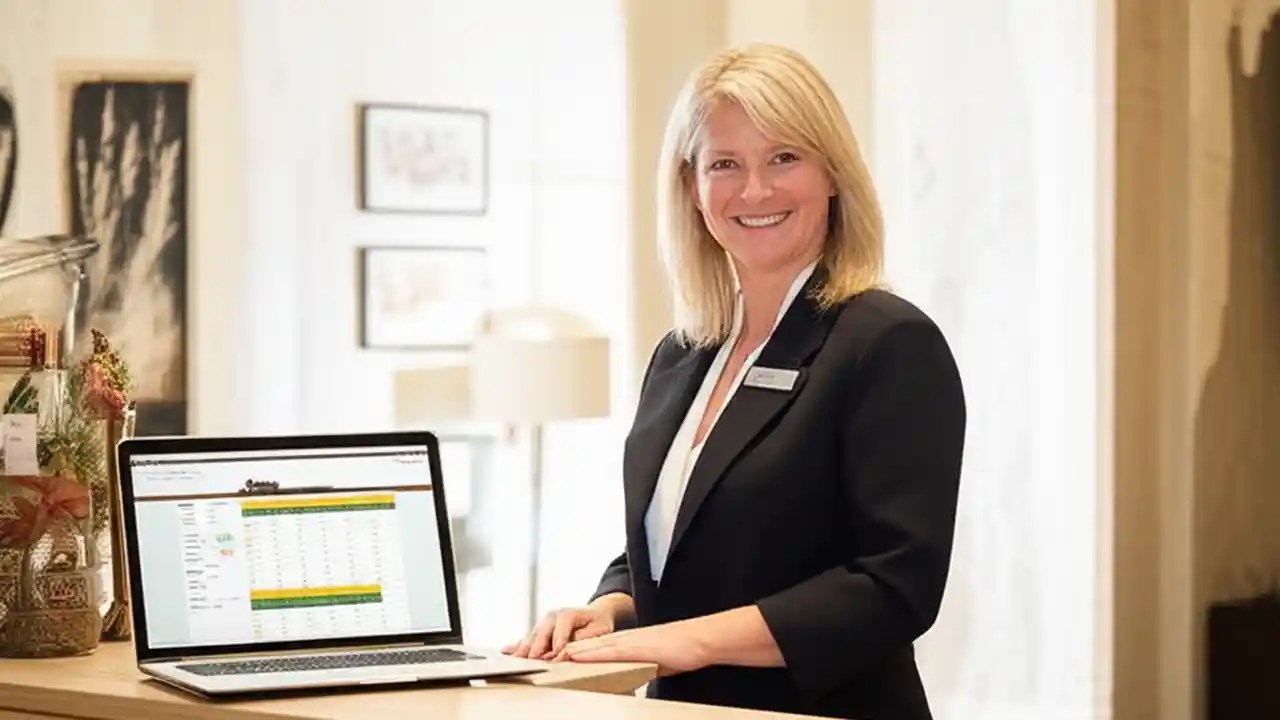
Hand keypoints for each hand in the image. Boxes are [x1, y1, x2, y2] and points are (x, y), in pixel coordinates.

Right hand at [502, 606, 614, 659]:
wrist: (596, 613)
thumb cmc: (598, 623)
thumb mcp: (598, 632)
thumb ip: (581, 641)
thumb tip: (564, 652)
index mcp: (567, 614)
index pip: (559, 635)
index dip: (557, 649)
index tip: (553, 661)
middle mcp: (553, 616)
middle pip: (541, 636)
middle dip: (535, 650)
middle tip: (526, 664)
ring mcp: (545, 622)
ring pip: (532, 638)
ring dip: (523, 650)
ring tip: (513, 661)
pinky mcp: (541, 629)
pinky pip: (528, 638)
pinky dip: (518, 645)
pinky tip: (506, 650)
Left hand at [562, 620, 709, 675]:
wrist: (700, 640)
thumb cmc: (682, 651)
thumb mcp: (656, 661)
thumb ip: (640, 667)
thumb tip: (632, 677)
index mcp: (628, 642)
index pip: (596, 647)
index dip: (575, 652)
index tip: (557, 659)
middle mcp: (624, 638)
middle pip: (589, 644)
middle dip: (567, 652)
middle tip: (544, 657)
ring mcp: (629, 641)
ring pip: (593, 646)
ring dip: (572, 651)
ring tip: (551, 656)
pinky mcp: (636, 647)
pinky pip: (608, 650)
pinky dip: (590, 653)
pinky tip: (576, 656)